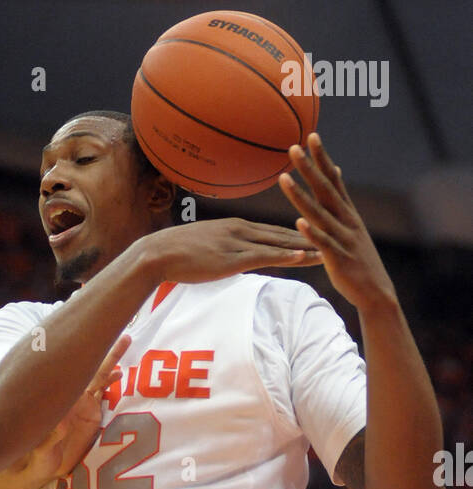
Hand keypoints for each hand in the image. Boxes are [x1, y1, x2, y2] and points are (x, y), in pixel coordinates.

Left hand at [9, 336, 131, 488]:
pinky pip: (103, 393)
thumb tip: (60, 423)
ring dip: (110, 360)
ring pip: (97, 376)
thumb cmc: (35, 459)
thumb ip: (49, 439)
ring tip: (124, 340)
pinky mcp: (91, 414)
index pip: (64, 372)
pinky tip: (121, 375)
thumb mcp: (41, 452)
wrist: (41, 468)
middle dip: (99, 349)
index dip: (73, 355)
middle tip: (114, 331)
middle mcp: (68, 396)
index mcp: (54, 400)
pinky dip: (112, 382)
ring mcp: (81, 403)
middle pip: (85, 367)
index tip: (83, 337)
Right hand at [139, 217, 320, 286]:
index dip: (295, 229)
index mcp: (234, 228)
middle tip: (333, 236)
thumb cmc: (173, 254)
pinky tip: (303, 255)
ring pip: (278, 244)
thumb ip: (220, 252)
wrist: (156, 254)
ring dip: (305, 246)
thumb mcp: (203, 249)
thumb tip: (227, 260)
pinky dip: (285, 255)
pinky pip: (264, 256)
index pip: (271, 230)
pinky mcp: (231, 258)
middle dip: (309, 235)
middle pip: (282, 233)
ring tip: (328, 250)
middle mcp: (240, 231)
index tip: (315, 229)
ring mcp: (237, 243)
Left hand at [279, 134, 396, 311]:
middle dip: (309, 168)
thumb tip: (335, 171)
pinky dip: (312, 232)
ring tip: (283, 179)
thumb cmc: (359, 260)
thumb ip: (341, 200)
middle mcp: (346, 221)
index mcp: (348, 213)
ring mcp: (343, 239)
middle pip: (325, 190)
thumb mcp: (352, 226)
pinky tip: (300, 222)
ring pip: (319, 214)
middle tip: (292, 147)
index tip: (311, 135)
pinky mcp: (338, 259)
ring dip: (300, 196)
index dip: (322, 158)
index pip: (333, 180)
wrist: (376, 292)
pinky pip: (323, 243)